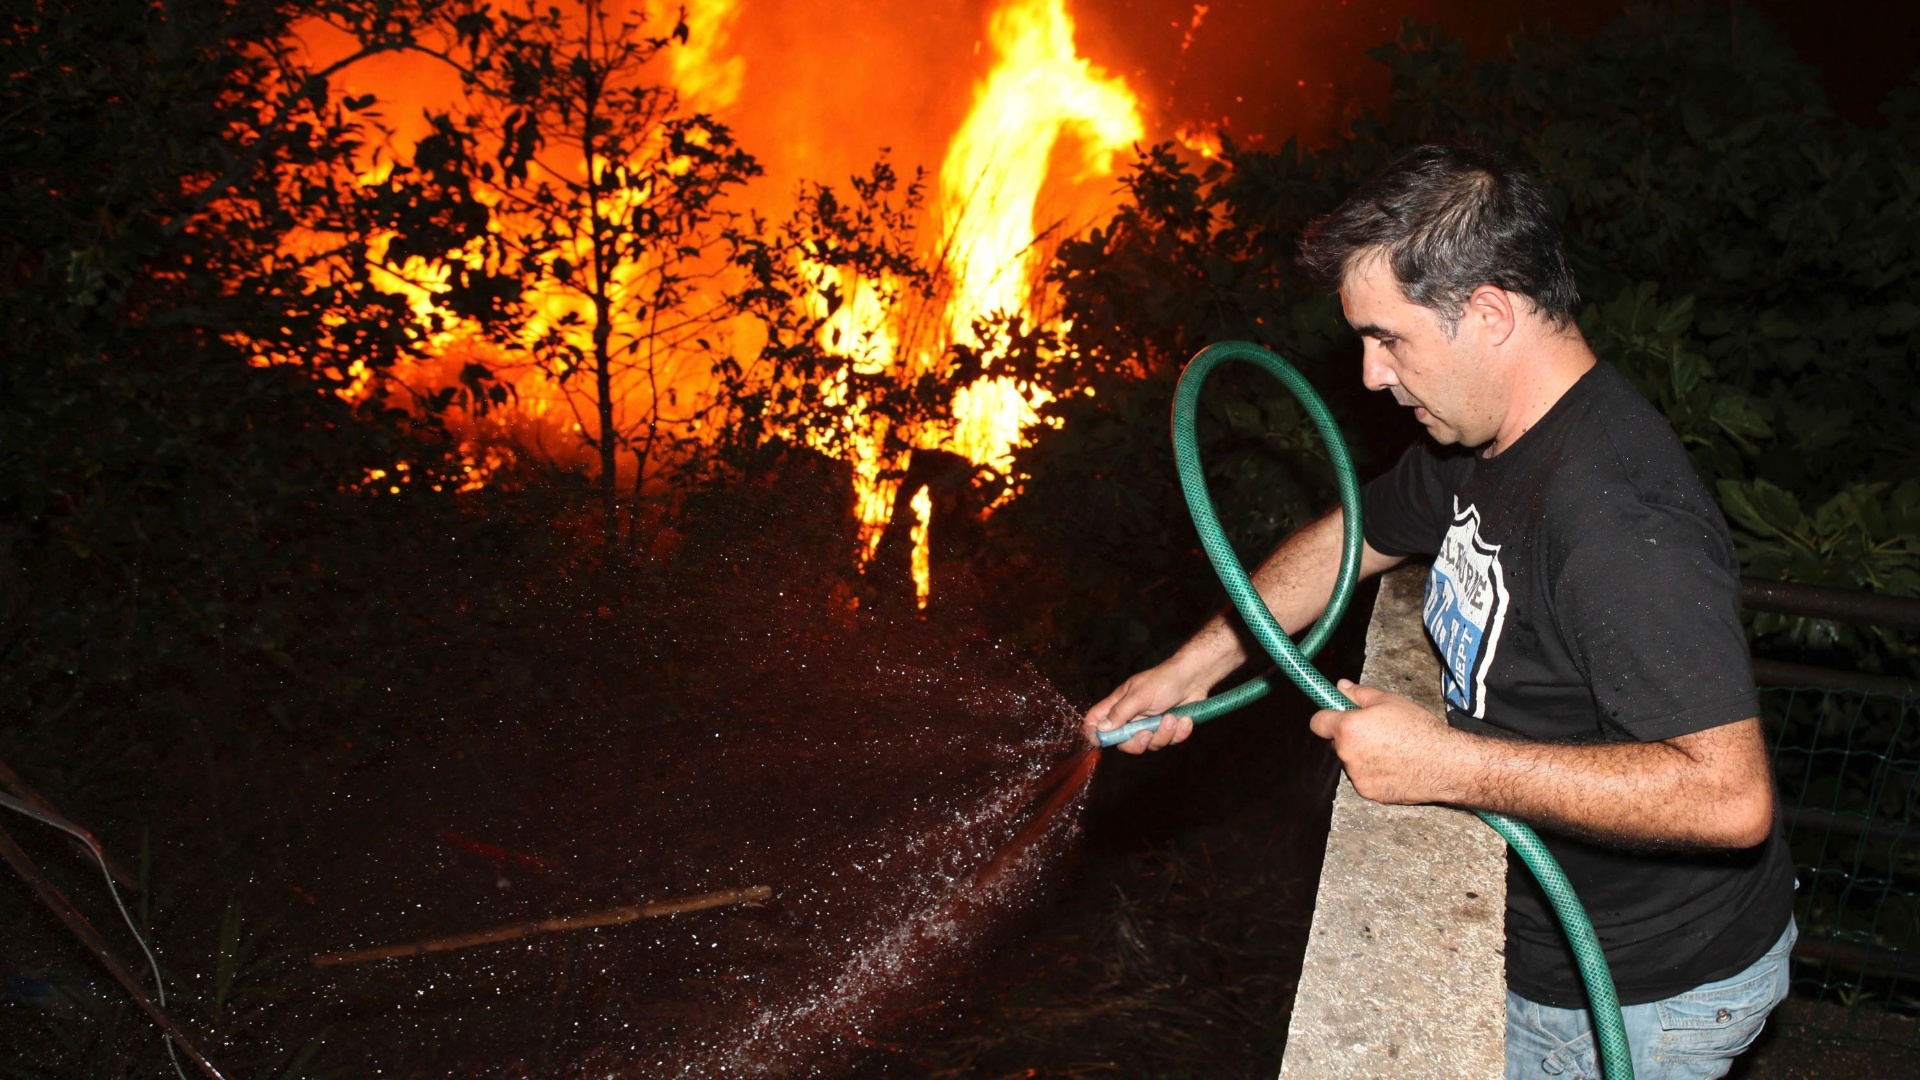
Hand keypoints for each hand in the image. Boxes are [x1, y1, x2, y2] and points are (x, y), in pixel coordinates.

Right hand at [1083, 661, 1208, 753]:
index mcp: (1119, 705)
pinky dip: (1178, 732)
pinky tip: (1184, 720)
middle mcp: (1132, 718)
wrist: (1193, 678)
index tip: (1100, 742)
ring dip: (1164, 733)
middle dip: (1137, 742)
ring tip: (1173, 718)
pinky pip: (1169, 741)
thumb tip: (1102, 728)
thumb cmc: (1164, 680)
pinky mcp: (1167, 730)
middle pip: (1124, 742)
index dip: (1094, 732)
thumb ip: (1121, 712)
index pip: (1096, 720)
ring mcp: (1150, 725)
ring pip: (1150, 744)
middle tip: (1148, 734)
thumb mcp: (1140, 695)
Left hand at [1308, 680, 1464, 803]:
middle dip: (1350, 737)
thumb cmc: (1419, 729)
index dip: (1327, 717)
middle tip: (1376, 732)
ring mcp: (1356, 776)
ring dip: (1362, 757)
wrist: (1444, 762)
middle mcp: (1346, 754)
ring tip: (1391, 750)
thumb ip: (1359, 694)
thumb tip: (1341, 686)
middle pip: (1337, 743)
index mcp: (1347, 728)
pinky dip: (1374, 774)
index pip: (1317, 723)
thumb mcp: (1389, 701)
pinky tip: (1395, 766)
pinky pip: (1364, 779)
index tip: (1336, 715)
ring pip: (1351, 762)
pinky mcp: (1368, 793)